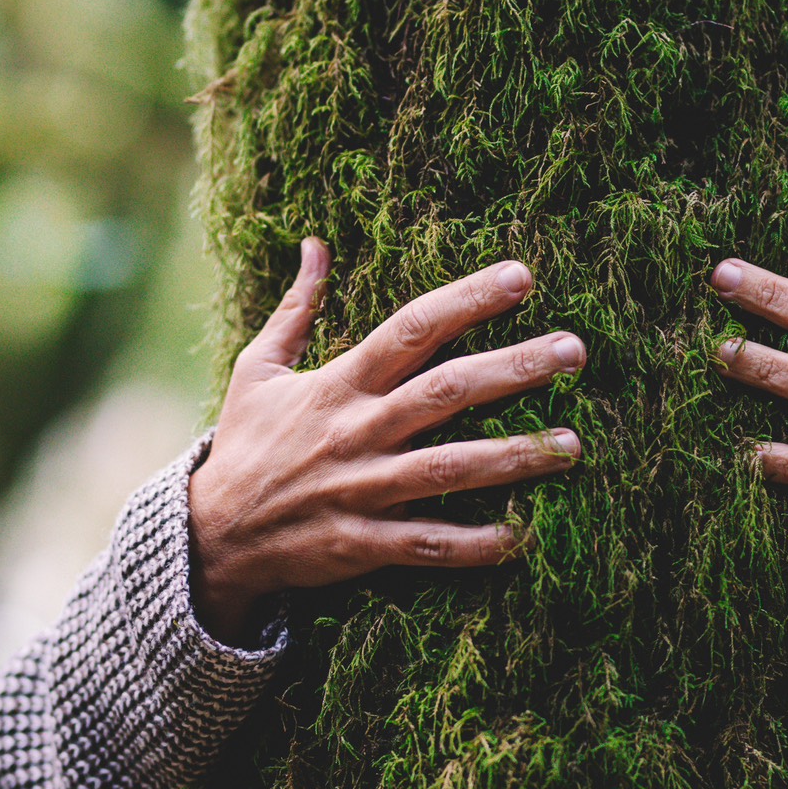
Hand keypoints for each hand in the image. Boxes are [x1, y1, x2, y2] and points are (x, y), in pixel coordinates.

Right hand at [188, 239, 586, 643]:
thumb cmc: (247, 445)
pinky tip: (525, 536)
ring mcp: (363, 490)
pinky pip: (428, 544)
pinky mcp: (363, 543)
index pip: (411, 330)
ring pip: (450, 469)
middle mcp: (358, 432)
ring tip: (574, 443)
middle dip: (514, 368)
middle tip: (575, 350)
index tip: (521, 277)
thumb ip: (297, 309)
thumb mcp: (259, 370)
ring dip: (515, 456)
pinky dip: (476, 544)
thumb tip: (315, 244)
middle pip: (447, 392)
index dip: (466, 301)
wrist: (212, 535)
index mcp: (339, 385)